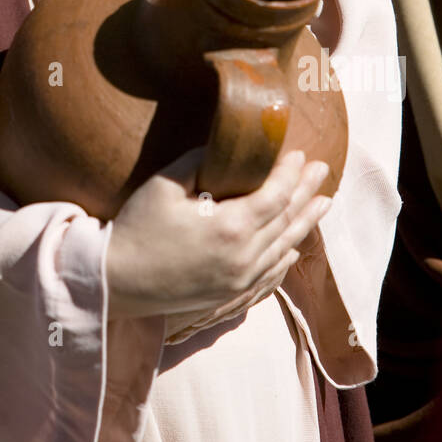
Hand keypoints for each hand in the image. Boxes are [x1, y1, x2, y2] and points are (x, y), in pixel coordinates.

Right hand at [105, 148, 330, 329]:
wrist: (117, 281)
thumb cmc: (137, 227)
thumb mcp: (164, 184)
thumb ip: (199, 161)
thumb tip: (225, 147)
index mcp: (231, 228)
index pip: (275, 195)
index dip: (290, 173)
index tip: (300, 153)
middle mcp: (244, 257)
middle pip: (286, 220)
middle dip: (306, 192)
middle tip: (324, 169)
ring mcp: (239, 280)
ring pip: (283, 247)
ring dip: (305, 222)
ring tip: (324, 202)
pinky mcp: (230, 295)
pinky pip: (270, 274)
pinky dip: (286, 256)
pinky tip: (294, 246)